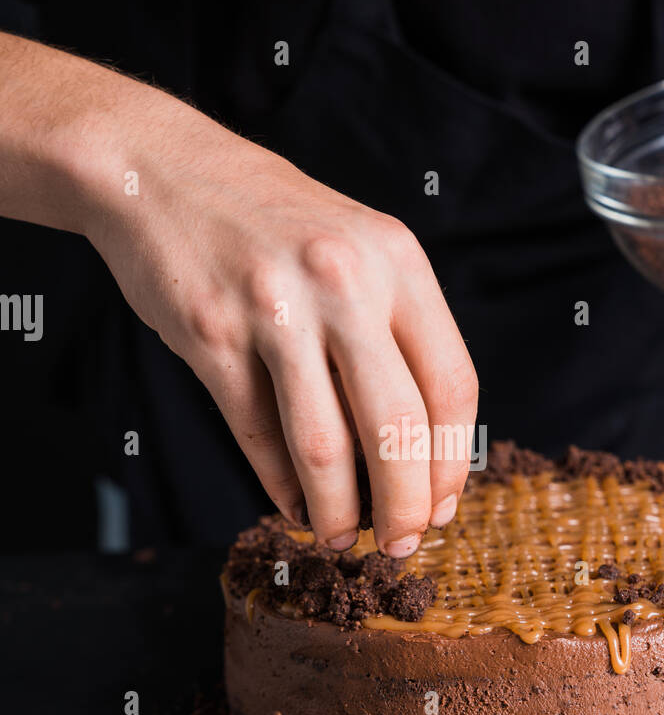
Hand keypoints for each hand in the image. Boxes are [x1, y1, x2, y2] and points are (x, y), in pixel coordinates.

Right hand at [81, 94, 477, 554]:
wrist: (159, 170)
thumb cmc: (269, 221)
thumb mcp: (354, 248)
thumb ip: (392, 329)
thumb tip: (419, 449)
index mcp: (397, 262)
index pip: (452, 385)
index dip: (452, 462)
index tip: (442, 506)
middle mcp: (344, 282)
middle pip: (398, 428)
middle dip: (404, 507)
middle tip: (399, 543)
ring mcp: (276, 308)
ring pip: (326, 446)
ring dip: (338, 512)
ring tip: (339, 539)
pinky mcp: (213, 335)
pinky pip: (260, 435)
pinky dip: (281, 486)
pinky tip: (293, 506)